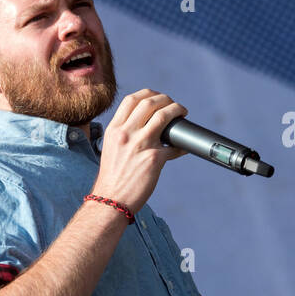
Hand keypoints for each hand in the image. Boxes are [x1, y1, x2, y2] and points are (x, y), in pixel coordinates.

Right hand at [93, 88, 186, 212]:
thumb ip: (125, 135)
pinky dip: (182, 145)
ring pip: (164, 115)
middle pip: (150, 102)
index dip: (148, 94)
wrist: (110, 201)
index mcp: (114, 130)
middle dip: (166, 99)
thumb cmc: (111, 179)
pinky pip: (174, 146)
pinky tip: (183, 147)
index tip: (157, 97)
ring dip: (177, 110)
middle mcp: (126, 134)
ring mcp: (140, 145)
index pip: (131, 100)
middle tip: (173, 105)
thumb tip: (146, 128)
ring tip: (182, 114)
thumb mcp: (111, 150)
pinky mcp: (154, 158)